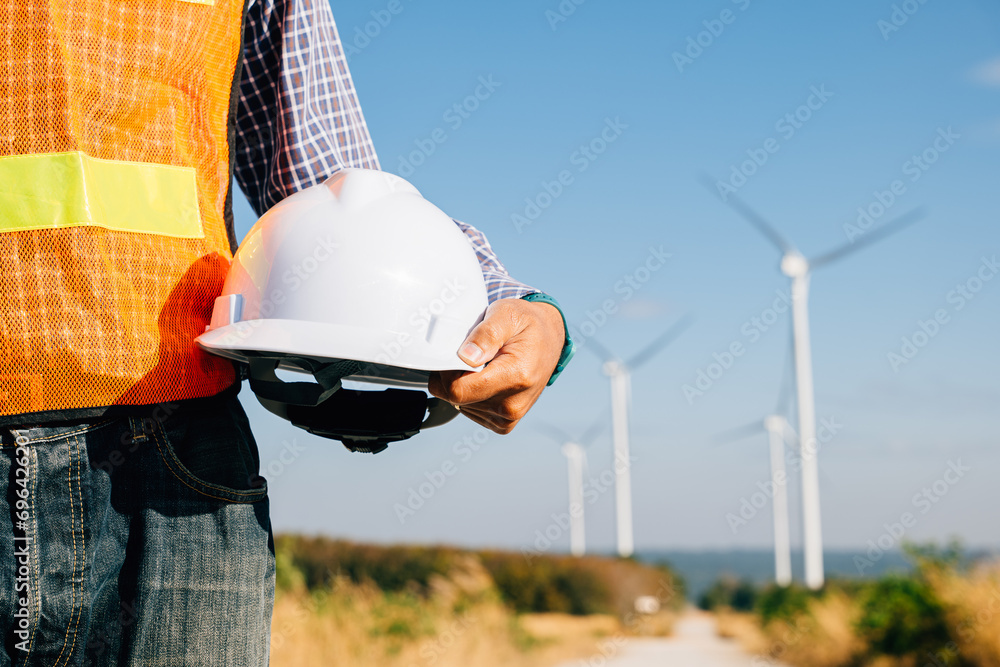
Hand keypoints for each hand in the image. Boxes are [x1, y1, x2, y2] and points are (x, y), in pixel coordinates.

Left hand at [427, 298, 564, 433]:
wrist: (549, 338)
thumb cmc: (527, 324)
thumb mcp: (506, 314)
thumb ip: (486, 334)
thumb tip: (465, 357)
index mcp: (515, 377)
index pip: (458, 390)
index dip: (446, 371)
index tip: (453, 352)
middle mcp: (512, 405)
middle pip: (456, 399)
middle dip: (452, 375)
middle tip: (469, 353)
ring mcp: (509, 417)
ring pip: (460, 405)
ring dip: (462, 384)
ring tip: (482, 363)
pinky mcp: (504, 423)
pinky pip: (470, 411)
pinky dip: (470, 394)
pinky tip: (484, 377)